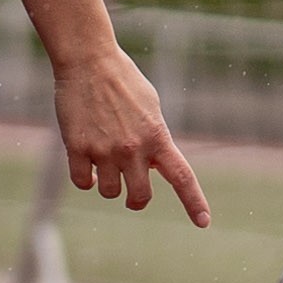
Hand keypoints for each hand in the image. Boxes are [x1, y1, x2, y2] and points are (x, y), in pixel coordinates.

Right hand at [53, 45, 210, 225]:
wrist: (89, 59)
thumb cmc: (122, 79)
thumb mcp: (150, 107)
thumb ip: (154, 138)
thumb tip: (151, 165)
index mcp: (157, 136)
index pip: (182, 176)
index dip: (194, 202)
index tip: (204, 222)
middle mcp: (133, 148)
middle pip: (140, 197)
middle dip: (136, 199)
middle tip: (131, 194)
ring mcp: (105, 150)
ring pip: (109, 193)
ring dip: (108, 184)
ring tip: (103, 163)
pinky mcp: (78, 148)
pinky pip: (82, 183)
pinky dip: (85, 178)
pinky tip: (86, 163)